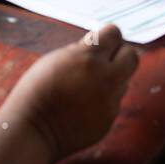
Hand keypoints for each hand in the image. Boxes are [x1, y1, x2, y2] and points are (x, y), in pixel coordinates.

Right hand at [1, 25, 138, 161]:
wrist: (32, 130)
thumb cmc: (37, 91)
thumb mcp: (56, 60)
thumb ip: (82, 51)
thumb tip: (102, 47)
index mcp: (87, 58)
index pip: (115, 33)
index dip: (107, 37)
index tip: (99, 43)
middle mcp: (104, 77)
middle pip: (132, 55)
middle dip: (120, 54)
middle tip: (104, 60)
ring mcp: (109, 100)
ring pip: (124, 80)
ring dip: (111, 79)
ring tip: (85, 87)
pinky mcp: (109, 119)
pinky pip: (114, 101)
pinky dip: (103, 100)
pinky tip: (82, 105)